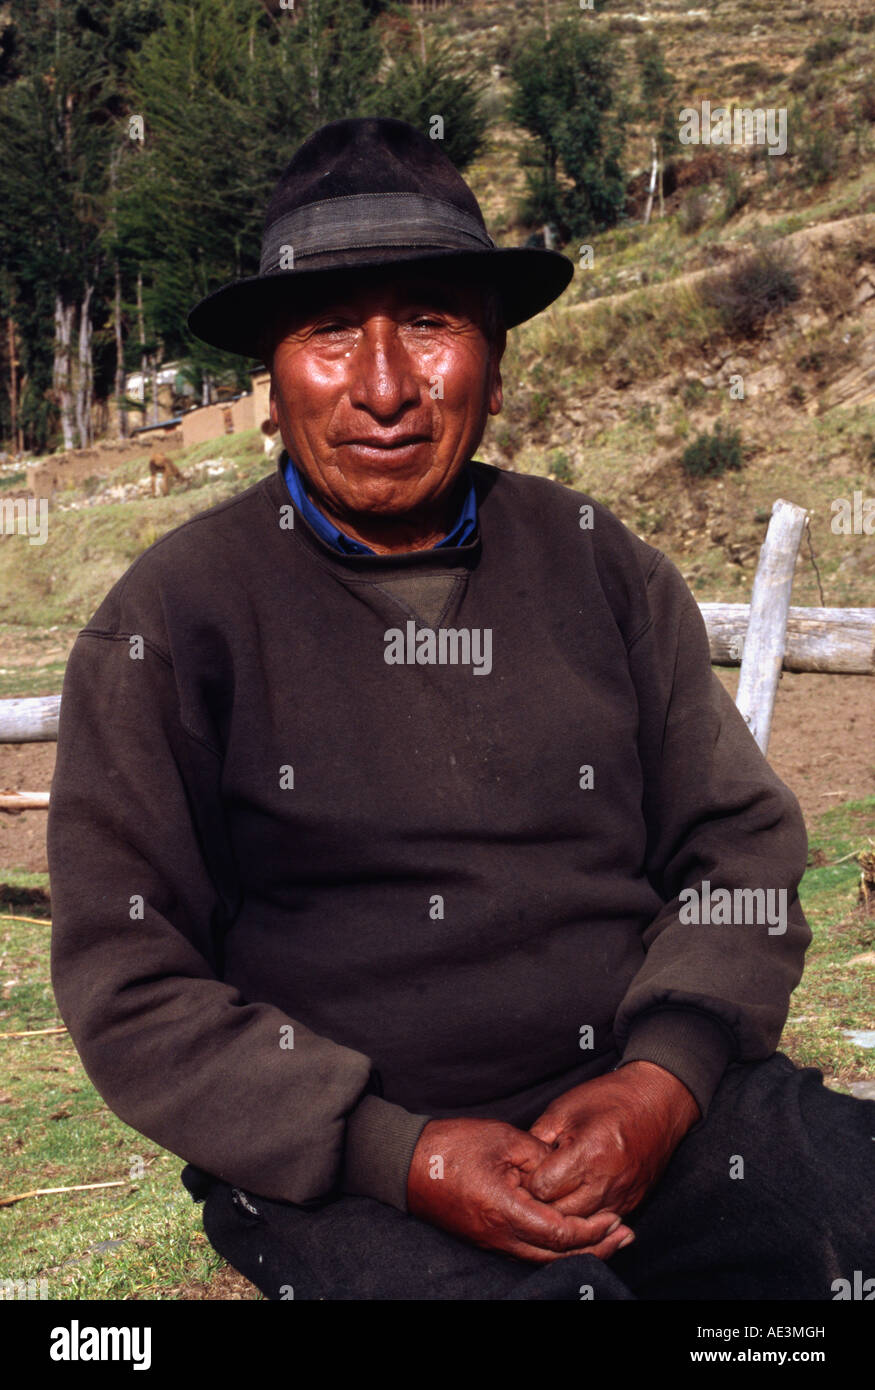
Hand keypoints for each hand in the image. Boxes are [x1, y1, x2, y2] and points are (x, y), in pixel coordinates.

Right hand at [406, 1115, 634, 1263]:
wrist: (404, 1162)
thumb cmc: (450, 1146)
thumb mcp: (503, 1139)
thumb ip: (540, 1155)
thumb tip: (566, 1169)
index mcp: (505, 1211)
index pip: (560, 1234)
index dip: (592, 1229)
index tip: (616, 1217)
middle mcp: (500, 1236)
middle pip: (557, 1256)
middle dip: (595, 1248)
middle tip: (625, 1236)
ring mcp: (491, 1240)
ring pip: (543, 1258)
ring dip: (578, 1250)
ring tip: (607, 1239)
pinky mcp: (485, 1236)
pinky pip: (527, 1251)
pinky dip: (555, 1246)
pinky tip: (569, 1234)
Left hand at [524, 1061, 699, 1221]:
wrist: (658, 1100)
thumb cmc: (608, 1099)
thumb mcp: (563, 1109)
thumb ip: (537, 1140)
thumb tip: (517, 1168)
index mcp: (587, 1153)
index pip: (543, 1189)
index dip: (528, 1181)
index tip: (525, 1171)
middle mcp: (607, 1181)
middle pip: (559, 1214)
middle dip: (541, 1204)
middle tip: (531, 1188)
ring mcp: (622, 1196)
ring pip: (580, 1225)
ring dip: (562, 1215)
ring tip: (551, 1196)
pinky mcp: (633, 1203)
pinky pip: (600, 1223)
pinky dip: (584, 1217)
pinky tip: (574, 1202)